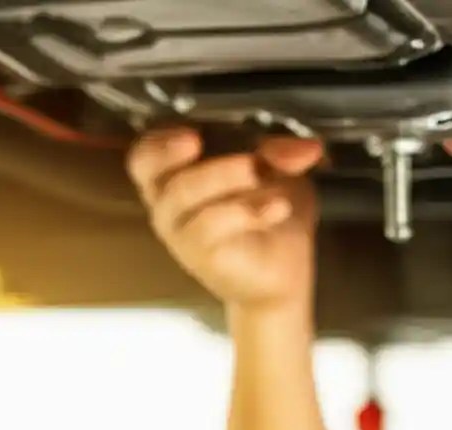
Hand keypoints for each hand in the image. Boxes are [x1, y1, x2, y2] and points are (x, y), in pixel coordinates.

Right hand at [127, 127, 324, 314]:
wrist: (282, 276)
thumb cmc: (268, 217)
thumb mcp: (280, 172)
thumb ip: (283, 154)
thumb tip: (305, 148)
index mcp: (177, 175)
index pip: (145, 153)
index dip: (159, 139)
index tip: (191, 131)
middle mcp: (168, 203)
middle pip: (148, 169)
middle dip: (171, 151)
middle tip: (197, 141)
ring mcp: (180, 232)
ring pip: (182, 193)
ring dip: (222, 175)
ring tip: (259, 172)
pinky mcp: (199, 256)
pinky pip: (208, 226)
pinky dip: (245, 211)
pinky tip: (277, 207)